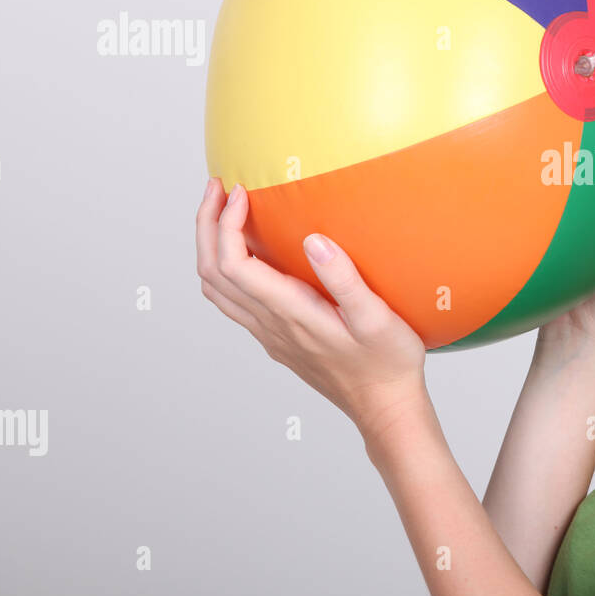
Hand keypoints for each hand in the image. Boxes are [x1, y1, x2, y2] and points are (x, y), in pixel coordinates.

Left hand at [196, 178, 428, 433]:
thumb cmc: (388, 363)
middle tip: (218, 187)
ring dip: (210, 245)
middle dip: (206, 225)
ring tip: (224, 211)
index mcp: (290, 314)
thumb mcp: (377, 318)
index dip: (228, 223)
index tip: (243, 191)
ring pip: (215, 289)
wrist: (385, 408)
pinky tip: (249, 251)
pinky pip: (232, 300)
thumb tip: (314, 240)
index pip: (233, 264)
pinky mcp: (276, 338)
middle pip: (211, 272)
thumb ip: (344, 280)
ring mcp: (269, 334)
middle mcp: (270, 325)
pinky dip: (224, 266)